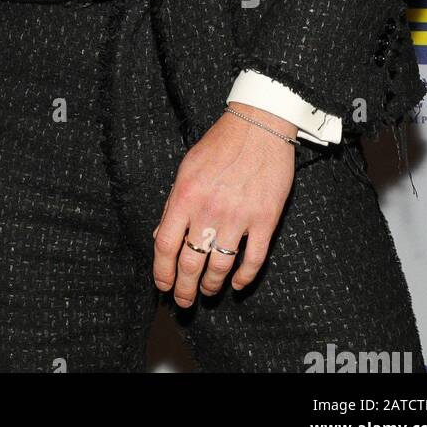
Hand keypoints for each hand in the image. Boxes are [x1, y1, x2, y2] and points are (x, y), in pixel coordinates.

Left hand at [151, 101, 295, 306]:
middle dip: (183, 288)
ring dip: (211, 286)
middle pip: (191, 262)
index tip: (162, 286)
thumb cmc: (219, 145)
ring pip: (220, 267)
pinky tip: (237, 284)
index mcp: (185, 195)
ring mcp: (239, 217)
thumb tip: (161, 238)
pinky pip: (253, 259)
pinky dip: (244, 277)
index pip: (165, 245)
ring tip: (207, 292)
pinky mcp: (265, 219)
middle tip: (182, 301)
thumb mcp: (186, 169)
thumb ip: (173, 204)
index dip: (161, 272)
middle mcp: (209, 209)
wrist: (258, 125)